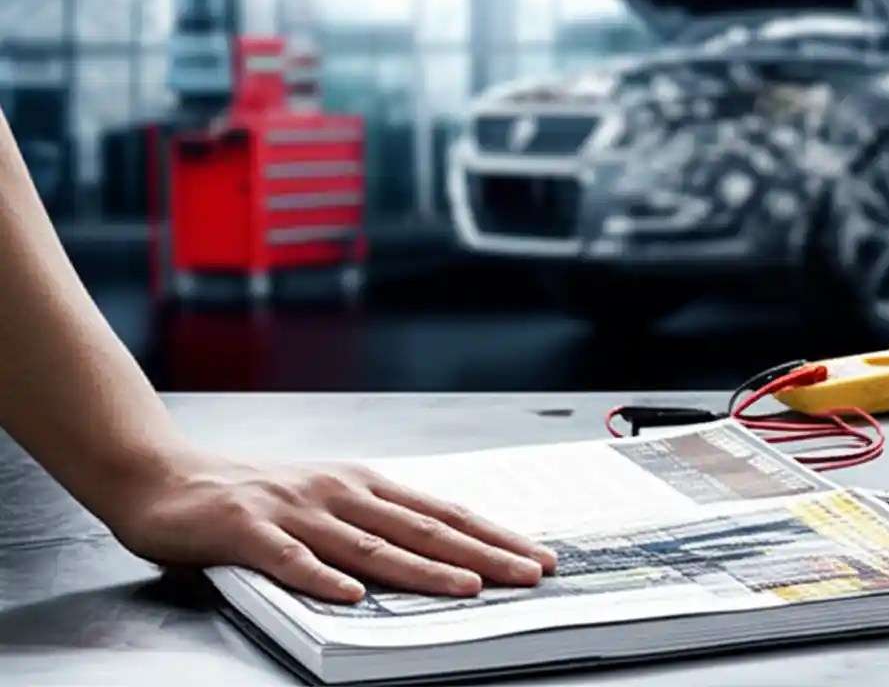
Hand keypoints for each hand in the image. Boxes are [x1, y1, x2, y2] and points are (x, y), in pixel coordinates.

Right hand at [109, 455, 557, 603]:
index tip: (536, 555)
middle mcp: (339, 492)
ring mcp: (294, 510)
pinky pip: (289, 560)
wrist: (166, 478)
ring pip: (369, 545)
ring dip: (421, 570)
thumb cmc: (256, 495)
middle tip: (529, 574)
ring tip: (466, 588)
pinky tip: (350, 595)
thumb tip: (442, 552)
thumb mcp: (328, 498)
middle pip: (422, 529)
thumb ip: (376, 522)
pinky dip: (321, 577)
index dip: (493, 535)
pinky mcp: (246, 531)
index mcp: (363, 485)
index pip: (442, 514)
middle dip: (483, 554)